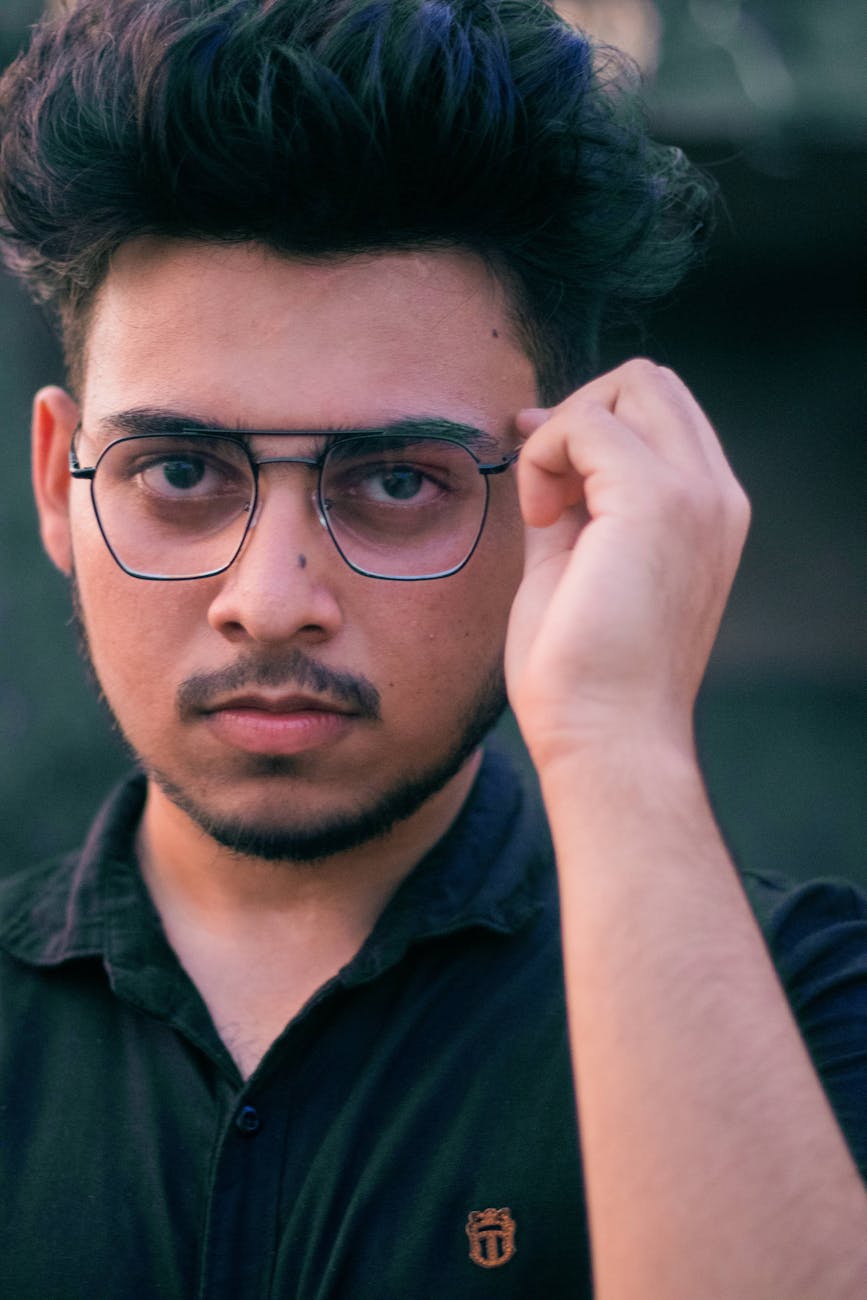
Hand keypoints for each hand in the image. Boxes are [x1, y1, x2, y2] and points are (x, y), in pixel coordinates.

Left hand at [504, 359, 750, 769]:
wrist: (607, 737)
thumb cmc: (588, 673)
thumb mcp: (578, 563)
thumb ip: (571, 503)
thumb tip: (542, 446)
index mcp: (708, 513)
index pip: (661, 417)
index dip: (592, 426)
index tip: (544, 478)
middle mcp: (716, 495)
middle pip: (651, 382)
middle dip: (581, 413)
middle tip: (545, 488)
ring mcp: (695, 494)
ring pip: (629, 384)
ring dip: (564, 432)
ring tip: (544, 511)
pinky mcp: (655, 500)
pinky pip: (588, 422)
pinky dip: (545, 455)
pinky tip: (539, 519)